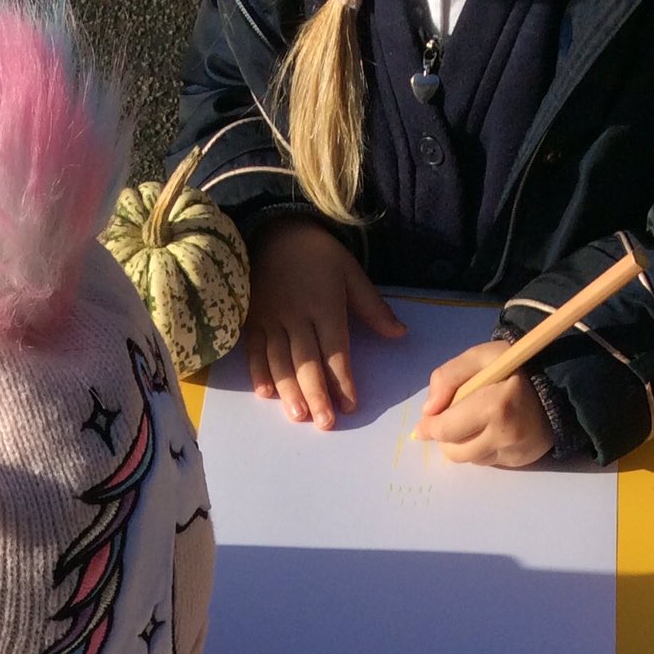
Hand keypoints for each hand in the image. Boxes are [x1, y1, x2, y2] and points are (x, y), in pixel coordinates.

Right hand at [246, 216, 405, 428]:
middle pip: (306, 361)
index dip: (343, 379)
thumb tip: (401, 335)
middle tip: (325, 422)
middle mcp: (297, 316)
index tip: (351, 405)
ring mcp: (271, 319)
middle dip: (316, 393)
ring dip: (288, 390)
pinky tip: (265, 394)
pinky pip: (254, 350)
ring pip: (279, 360)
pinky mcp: (252, 319)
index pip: (336, 350)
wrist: (275, 230)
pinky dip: (258, 372)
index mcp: (325, 305)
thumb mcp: (351, 274)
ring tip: (298, 415)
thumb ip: (374, 308)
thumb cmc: (318, 255)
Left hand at [413, 340, 554, 466]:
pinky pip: (487, 462)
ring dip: (464, 444)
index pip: (445, 429)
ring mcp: (513, 451)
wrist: (560, 386)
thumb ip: (448, 376)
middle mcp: (504, 434)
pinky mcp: (519, 461)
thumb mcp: (482, 356)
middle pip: (453, 451)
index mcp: (494, 405)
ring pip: (469, 459)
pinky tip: (492, 430)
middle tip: (451, 420)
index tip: (428, 420)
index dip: (430, 426)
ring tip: (476, 422)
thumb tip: (428, 411)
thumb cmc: (516, 368)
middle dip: (446, 437)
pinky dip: (481, 449)